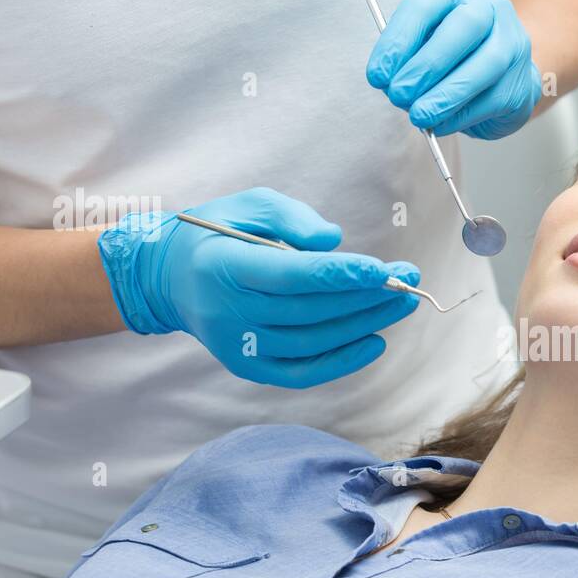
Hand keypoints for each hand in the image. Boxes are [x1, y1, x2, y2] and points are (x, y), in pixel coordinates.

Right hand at [97, 187, 419, 387]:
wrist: (169, 278)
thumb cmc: (218, 233)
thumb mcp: (249, 205)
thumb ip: (292, 218)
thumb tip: (334, 241)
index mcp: (226, 266)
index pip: (292, 276)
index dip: (341, 275)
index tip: (383, 269)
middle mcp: (230, 311)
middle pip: (310, 310)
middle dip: (366, 297)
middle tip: (408, 279)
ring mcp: (238, 344)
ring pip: (313, 341)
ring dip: (364, 324)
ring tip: (401, 303)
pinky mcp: (248, 365)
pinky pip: (302, 372)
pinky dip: (341, 361)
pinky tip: (374, 342)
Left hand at [366, 0, 540, 139]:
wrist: (503, 73)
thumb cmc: (453, 55)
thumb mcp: (424, 43)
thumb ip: (406, 56)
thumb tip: (387, 81)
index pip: (423, 7)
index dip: (398, 42)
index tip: (377, 75)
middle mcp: (491, 8)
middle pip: (463, 28)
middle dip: (427, 65)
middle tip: (398, 94)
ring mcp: (513, 42)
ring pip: (484, 66)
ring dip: (446, 95)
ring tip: (419, 116)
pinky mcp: (523, 79)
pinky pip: (492, 99)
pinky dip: (461, 115)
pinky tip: (439, 125)